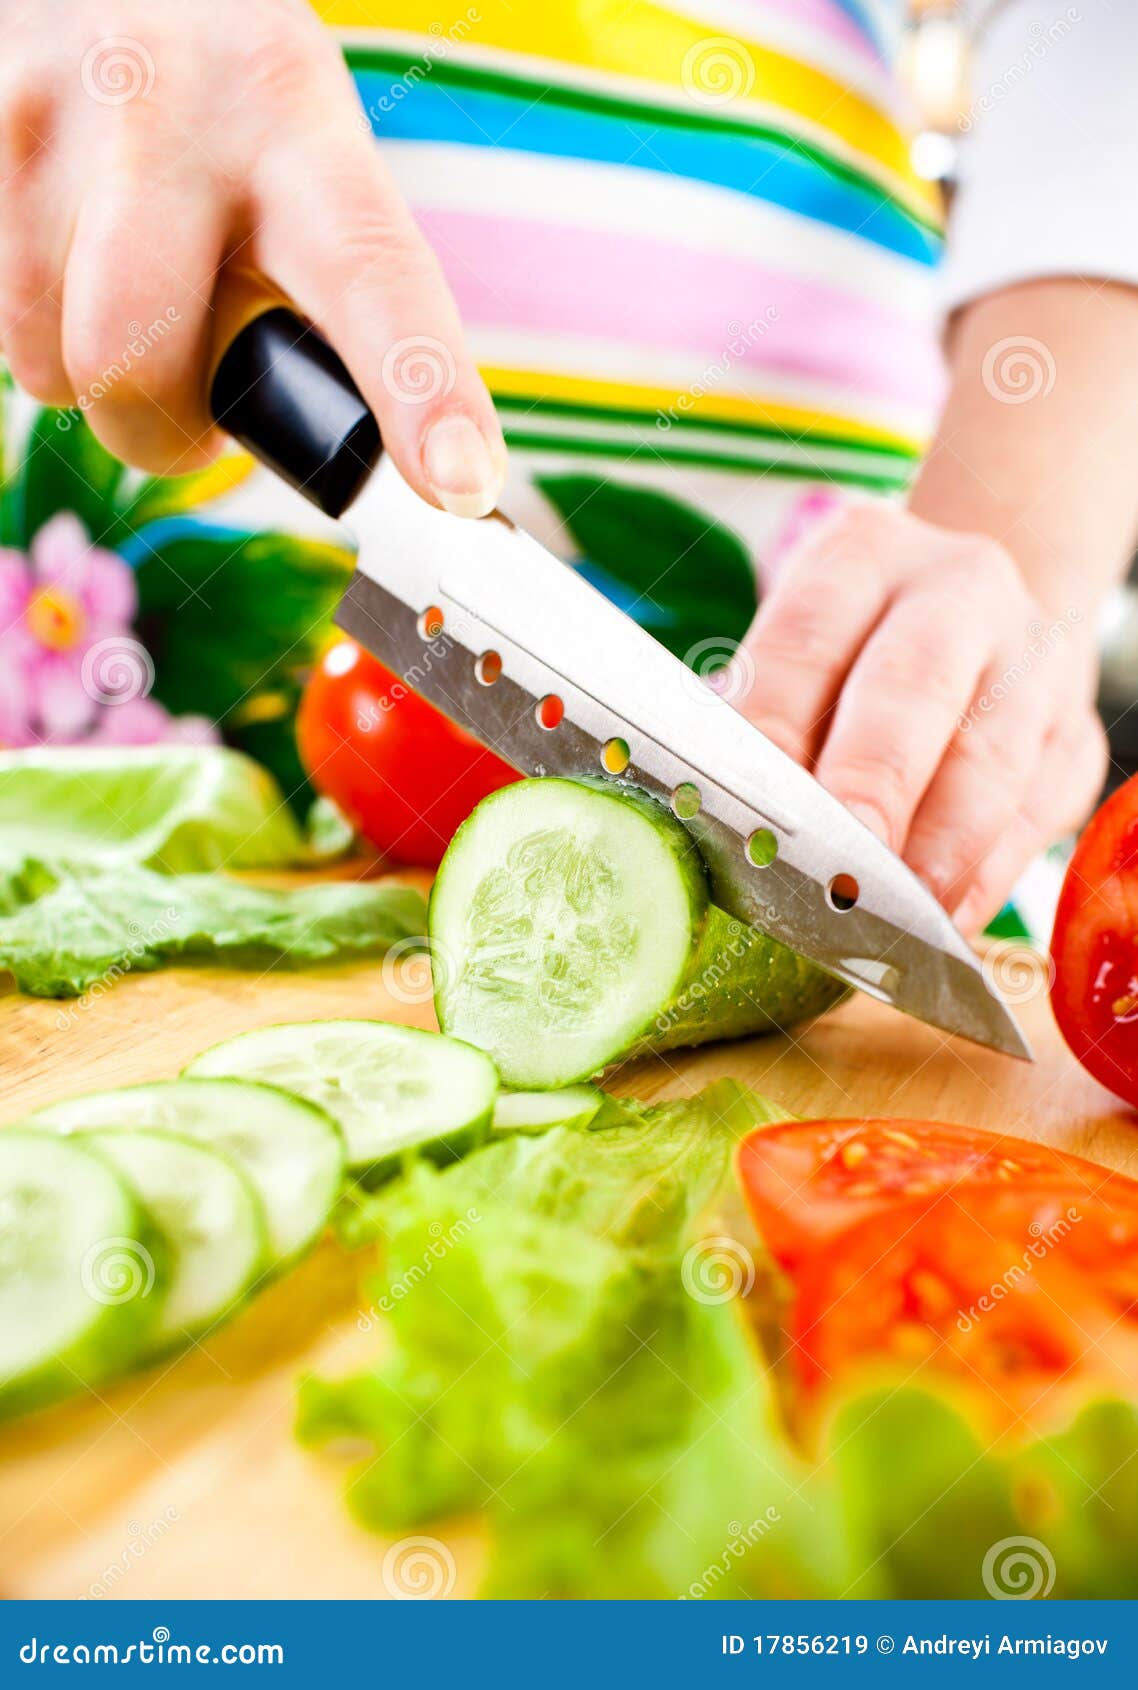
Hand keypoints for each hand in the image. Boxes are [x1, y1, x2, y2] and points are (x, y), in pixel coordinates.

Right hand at [0, 0, 504, 509]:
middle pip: (139, 367)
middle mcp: (172, 104)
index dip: (420, 391)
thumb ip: (318, 276)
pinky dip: (31, 325)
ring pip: (51, 365)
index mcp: (297, 120)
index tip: (461, 482)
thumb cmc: (215, 102)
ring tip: (115, 285)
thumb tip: (331, 441)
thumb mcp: (292, 149)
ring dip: (86, 375)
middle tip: (190, 403)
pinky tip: (57, 249)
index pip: (372, 274)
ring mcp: (44, 113)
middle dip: (163, 434)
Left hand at [737, 503, 1106, 932]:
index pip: (805, 643)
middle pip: (912, 689)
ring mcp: (1032, 660)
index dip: (775, 735)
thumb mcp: (800, 647)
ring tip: (891, 917)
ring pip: (990, 760)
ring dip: (938, 850)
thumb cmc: (855, 649)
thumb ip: (764, 722)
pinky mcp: (1075, 736)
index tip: (751, 816)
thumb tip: (721, 825)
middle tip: (839, 868)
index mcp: (862, 556)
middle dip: (873, 786)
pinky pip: (1036, 812)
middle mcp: (958, 590)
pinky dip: (988, 875)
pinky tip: (944, 920)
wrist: (980, 615)